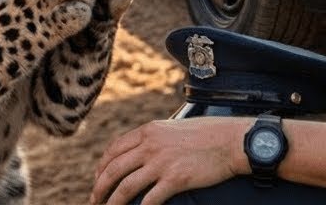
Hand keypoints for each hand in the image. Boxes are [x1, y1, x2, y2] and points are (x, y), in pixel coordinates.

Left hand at [91, 117, 248, 204]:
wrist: (231, 141)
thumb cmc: (207, 134)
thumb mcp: (173, 128)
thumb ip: (155, 138)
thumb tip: (141, 150)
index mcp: (148, 131)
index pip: (114, 149)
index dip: (101, 167)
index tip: (98, 179)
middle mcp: (150, 146)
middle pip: (113, 169)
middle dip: (99, 187)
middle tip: (94, 200)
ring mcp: (161, 163)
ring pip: (126, 187)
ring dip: (113, 202)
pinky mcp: (175, 179)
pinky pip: (149, 200)